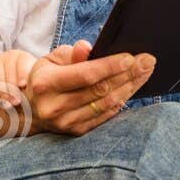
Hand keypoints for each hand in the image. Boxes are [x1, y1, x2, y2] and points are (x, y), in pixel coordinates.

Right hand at [0, 49, 38, 108]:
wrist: (5, 71)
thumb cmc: (25, 78)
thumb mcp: (31, 75)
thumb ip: (34, 81)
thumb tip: (38, 91)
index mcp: (22, 56)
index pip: (21, 63)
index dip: (21, 73)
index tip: (22, 85)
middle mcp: (8, 56)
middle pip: (9, 71)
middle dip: (12, 88)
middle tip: (16, 102)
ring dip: (2, 92)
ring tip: (7, 104)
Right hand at [22, 40, 155, 135]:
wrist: (31, 111)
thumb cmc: (45, 78)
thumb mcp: (50, 60)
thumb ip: (70, 53)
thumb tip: (87, 48)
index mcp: (47, 84)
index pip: (85, 74)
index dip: (110, 66)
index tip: (132, 57)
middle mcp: (55, 106)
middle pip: (100, 89)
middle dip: (128, 74)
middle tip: (148, 61)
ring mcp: (67, 123)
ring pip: (107, 104)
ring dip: (130, 86)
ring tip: (145, 72)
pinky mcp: (77, 132)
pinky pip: (106, 115)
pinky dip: (122, 100)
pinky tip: (133, 87)